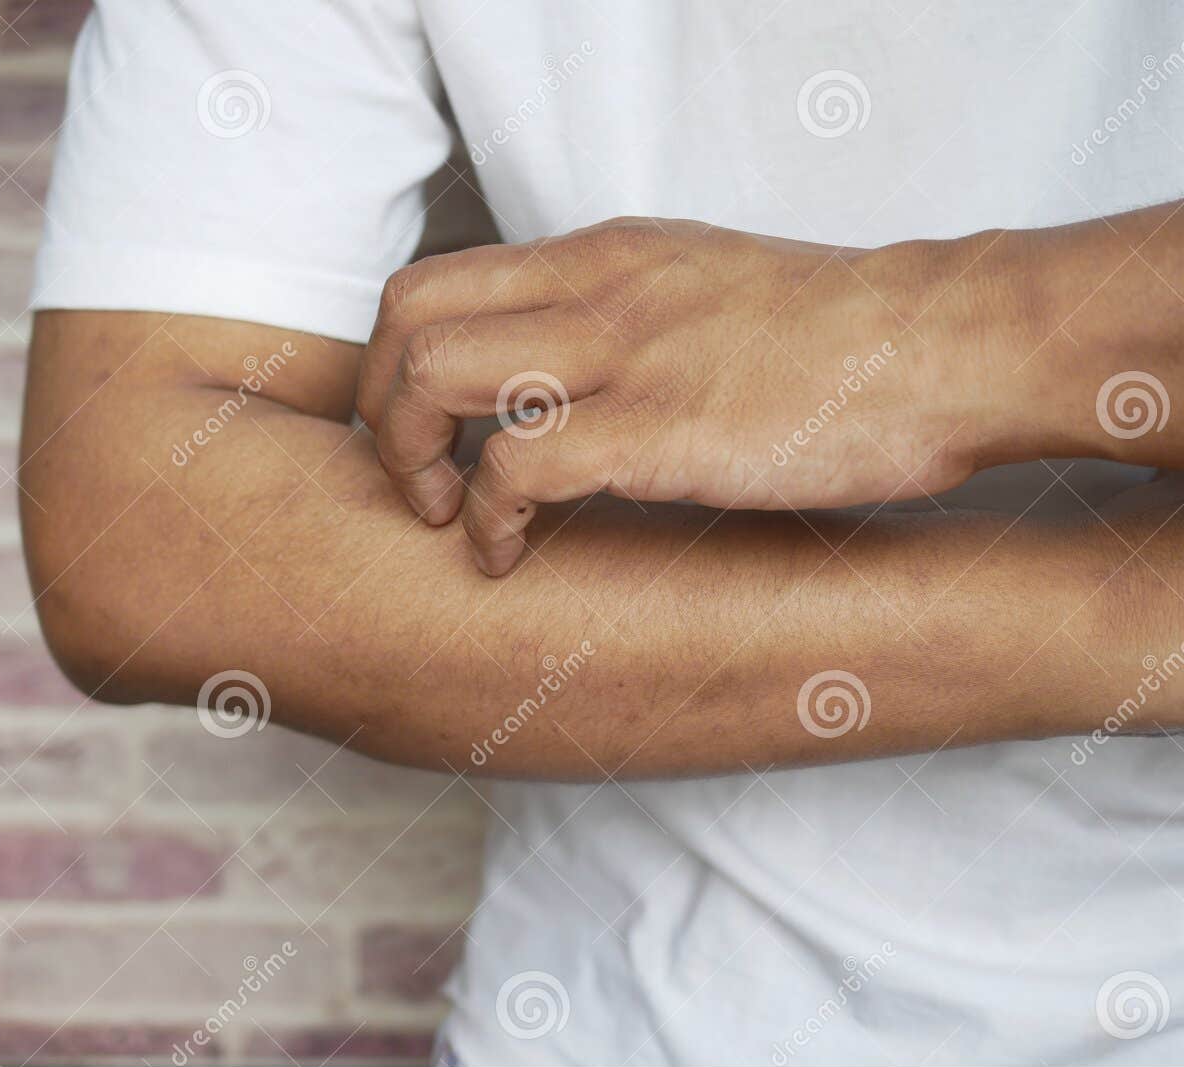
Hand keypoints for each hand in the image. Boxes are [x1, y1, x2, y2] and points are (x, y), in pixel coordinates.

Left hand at [356, 217, 1014, 574]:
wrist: (941, 346)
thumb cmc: (835, 333)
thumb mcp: (701, 285)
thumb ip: (619, 310)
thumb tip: (560, 364)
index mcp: (602, 255)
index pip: (434, 280)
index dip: (393, 361)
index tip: (420, 429)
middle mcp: (592, 288)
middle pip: (405, 321)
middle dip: (381, 412)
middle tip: (414, 478)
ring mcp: (619, 355)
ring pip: (434, 381)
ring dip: (415, 463)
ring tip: (449, 517)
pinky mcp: (654, 430)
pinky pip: (512, 469)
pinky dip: (485, 521)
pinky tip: (509, 556)